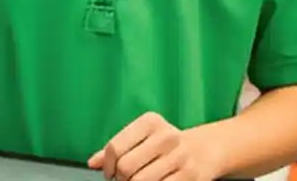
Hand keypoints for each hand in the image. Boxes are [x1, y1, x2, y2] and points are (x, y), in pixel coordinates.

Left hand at [88, 113, 217, 180]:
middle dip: (121, 179)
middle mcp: (166, 136)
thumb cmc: (164, 145)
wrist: (205, 149)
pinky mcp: (190, 176)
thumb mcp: (142, 138)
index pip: (115, 147)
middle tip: (124, 180)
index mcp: (150, 122)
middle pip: (126, 167)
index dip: (108, 166)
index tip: (110, 173)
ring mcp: (180, 157)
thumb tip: (91, 163)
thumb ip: (116, 149)